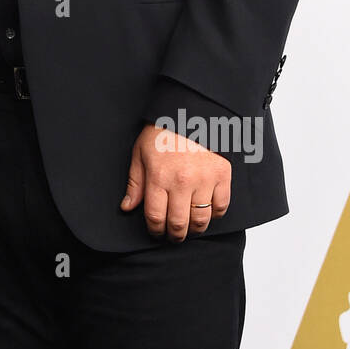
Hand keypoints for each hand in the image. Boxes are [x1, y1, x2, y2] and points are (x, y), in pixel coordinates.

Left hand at [120, 123, 230, 239]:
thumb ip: (135, 183)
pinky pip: (221, 206)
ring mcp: (204, 179)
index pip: (156, 217)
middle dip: (174, 235)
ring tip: (190, 228)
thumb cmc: (162, 132)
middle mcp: (182, 181)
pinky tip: (207, 212)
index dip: (155, 230)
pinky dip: (215, 214)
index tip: (156, 232)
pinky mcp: (222, 174)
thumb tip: (127, 207)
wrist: (189, 112)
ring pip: (201, 219)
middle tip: (173, 236)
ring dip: (195, 229)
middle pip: (179, 224)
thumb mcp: (140, 154)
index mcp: (159, 177)